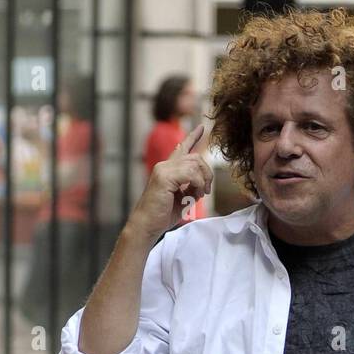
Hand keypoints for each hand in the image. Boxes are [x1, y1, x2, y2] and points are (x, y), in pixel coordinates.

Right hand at [129, 122, 212, 242]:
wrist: (146, 226)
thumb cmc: (162, 215)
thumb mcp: (182, 200)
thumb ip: (191, 189)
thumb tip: (202, 185)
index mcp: (167, 169)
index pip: (181, 148)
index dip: (192, 137)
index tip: (201, 127)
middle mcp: (164, 165)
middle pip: (195, 157)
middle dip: (207, 173)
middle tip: (206, 190)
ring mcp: (163, 169)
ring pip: (194, 164)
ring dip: (203, 180)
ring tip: (200, 195)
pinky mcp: (164, 177)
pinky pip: (190, 174)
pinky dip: (197, 184)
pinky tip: (196, 195)